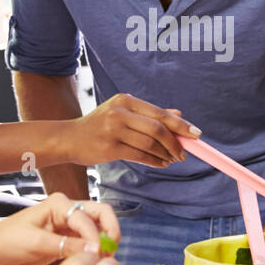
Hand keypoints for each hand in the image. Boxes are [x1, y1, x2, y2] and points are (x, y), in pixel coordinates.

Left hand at [0, 193, 119, 264]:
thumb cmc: (7, 242)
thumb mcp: (36, 243)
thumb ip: (66, 245)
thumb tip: (94, 250)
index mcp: (58, 204)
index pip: (88, 216)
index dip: (96, 235)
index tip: (97, 254)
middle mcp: (66, 211)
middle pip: (100, 215)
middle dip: (109, 231)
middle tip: (111, 252)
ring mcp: (67, 226)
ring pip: (96, 229)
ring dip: (103, 242)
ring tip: (104, 261)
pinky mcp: (66, 241)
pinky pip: (87, 243)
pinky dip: (94, 252)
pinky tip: (93, 264)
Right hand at [67, 94, 199, 167]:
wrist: (68, 138)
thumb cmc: (99, 126)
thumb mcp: (122, 114)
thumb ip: (149, 115)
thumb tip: (180, 117)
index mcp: (125, 100)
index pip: (159, 113)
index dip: (181, 125)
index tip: (196, 134)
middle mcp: (120, 112)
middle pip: (157, 128)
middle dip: (175, 142)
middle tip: (184, 153)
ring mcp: (113, 129)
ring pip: (149, 143)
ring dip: (165, 154)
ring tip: (172, 160)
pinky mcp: (109, 147)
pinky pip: (139, 155)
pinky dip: (153, 161)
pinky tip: (160, 163)